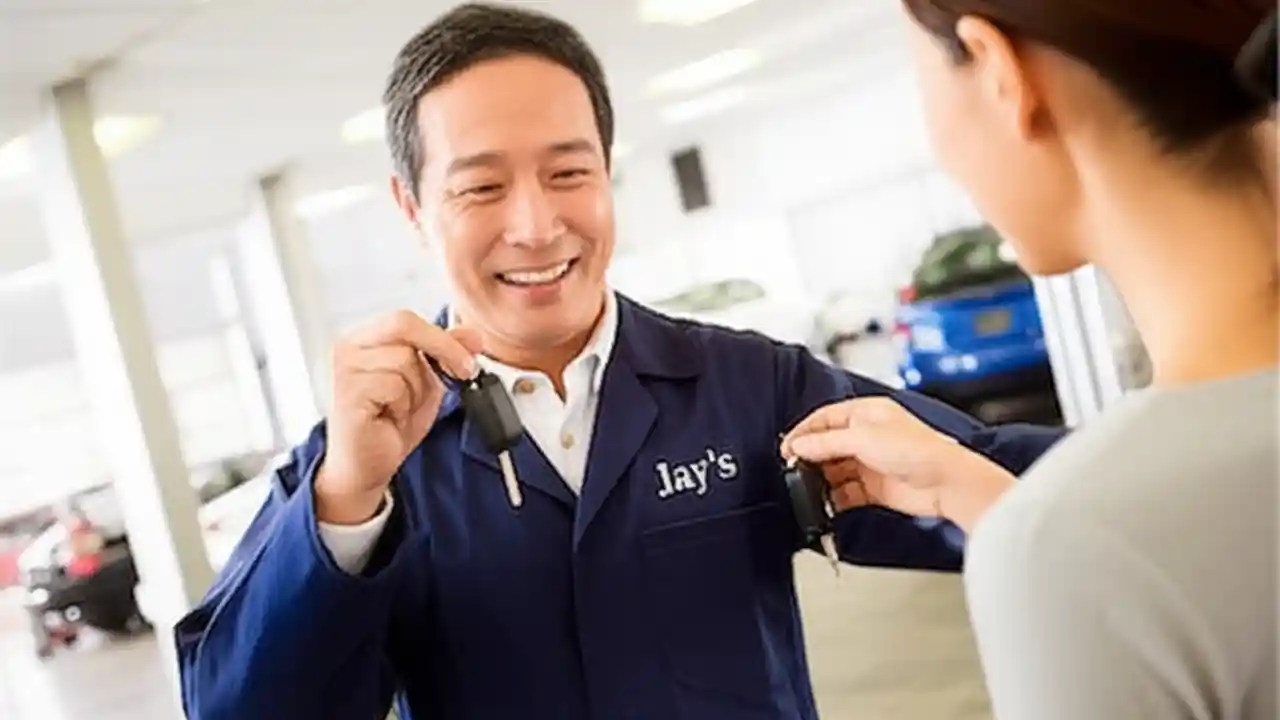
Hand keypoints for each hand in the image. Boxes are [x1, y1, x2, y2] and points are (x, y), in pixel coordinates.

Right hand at [316, 310, 482, 524]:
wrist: (366, 467)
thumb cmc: (389, 425)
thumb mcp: (428, 383)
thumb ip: (446, 353)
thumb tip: (473, 334)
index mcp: (364, 338)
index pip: (406, 318)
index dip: (443, 336)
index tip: (467, 359)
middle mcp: (348, 347)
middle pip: (403, 324)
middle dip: (441, 349)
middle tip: (459, 374)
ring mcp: (344, 368)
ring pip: (404, 359)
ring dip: (415, 389)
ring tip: (400, 408)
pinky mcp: (347, 393)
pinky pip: (393, 385)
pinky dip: (402, 405)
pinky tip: (389, 417)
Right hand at [780, 397, 1013, 531]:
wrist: (946, 482)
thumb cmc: (918, 450)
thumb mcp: (862, 439)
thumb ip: (826, 443)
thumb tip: (798, 446)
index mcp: (865, 413)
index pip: (823, 419)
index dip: (803, 434)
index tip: (786, 450)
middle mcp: (867, 436)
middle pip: (827, 446)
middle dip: (810, 459)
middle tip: (793, 471)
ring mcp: (870, 462)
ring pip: (834, 471)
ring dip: (821, 481)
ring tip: (808, 489)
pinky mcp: (874, 488)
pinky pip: (845, 493)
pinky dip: (834, 499)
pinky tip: (826, 503)